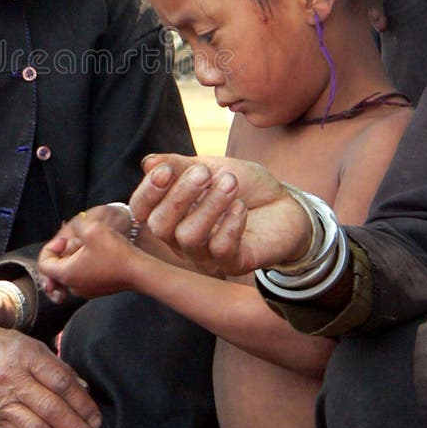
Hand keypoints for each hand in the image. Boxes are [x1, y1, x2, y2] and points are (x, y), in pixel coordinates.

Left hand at [39, 216, 137, 297]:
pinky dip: (83, 265)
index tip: (65, 239)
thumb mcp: (92, 229)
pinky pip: (81, 277)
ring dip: (74, 258)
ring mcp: (86, 290)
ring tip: (88, 246)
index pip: (43, 264)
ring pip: (69, 272)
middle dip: (62, 252)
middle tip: (77, 241)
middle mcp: (73, 286)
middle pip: (56, 269)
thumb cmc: (115, 252)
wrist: (139, 271)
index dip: (51, 247)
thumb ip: (75, 225)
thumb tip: (74, 228)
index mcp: (67, 274)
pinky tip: (97, 255)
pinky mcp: (97, 289)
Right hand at [130, 154, 311, 275]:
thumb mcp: (211, 167)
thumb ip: (179, 165)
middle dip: (179, 196)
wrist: (285, 203)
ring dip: (210, 205)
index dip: (148, 191)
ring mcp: (205, 255)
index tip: (166, 170)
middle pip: (160, 226)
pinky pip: (220, 248)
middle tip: (205, 172)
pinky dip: (230, 223)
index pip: (141, 210)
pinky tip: (242, 207)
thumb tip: (148, 163)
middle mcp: (180, 239)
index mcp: (171, 213)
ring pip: (189, 237)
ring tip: (232, 183)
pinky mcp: (232, 264)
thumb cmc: (243, 185)